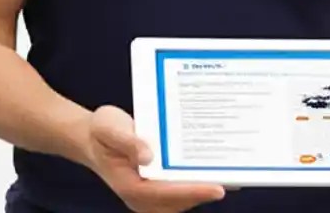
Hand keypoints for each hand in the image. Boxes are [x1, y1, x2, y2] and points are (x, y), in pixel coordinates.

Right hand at [81, 105, 226, 212]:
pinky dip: (199, 180)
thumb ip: (127, 141)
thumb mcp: (109, 128)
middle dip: (206, 190)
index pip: (166, 194)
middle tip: (236, 177)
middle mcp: (143, 197)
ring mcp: (152, 195)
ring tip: (234, 172)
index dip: (192, 191)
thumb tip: (149, 156)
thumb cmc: (101, 132)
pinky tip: (217, 167)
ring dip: (206, 186)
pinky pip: (183, 189)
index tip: (218, 188)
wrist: (92, 137)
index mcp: (130, 186)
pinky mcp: (159, 188)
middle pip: (181, 201)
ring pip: (185, 198)